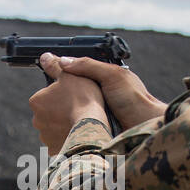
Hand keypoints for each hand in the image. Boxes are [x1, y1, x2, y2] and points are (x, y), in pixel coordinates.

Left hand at [28, 54, 110, 151]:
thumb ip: (56, 66)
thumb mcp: (71, 76)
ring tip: (79, 122)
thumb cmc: (82, 100)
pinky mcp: (54, 149)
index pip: (45, 95)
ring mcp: (45, 136)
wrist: (91, 128)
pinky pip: (60, 142)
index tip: (72, 96)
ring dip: (63, 125)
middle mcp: (36, 119)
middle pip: (49, 112)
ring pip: (54, 128)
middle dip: (60, 110)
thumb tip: (45, 57)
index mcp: (37, 100)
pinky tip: (77, 134)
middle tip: (77, 108)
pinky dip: (67, 139)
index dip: (60, 94)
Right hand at [50, 54, 167, 130]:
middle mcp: (97, 92)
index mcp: (103, 77)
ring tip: (47, 109)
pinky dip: (69, 122)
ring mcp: (94, 110)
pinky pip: (76, 121)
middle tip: (45, 93)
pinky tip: (58, 123)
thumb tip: (61, 61)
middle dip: (59, 92)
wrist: (144, 128)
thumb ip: (88, 66)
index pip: (77, 70)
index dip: (63, 71)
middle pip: (71, 89)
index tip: (45, 70)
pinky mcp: (92, 126)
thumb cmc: (133, 99)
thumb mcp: (111, 75)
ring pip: (70, 107)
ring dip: (62, 109)